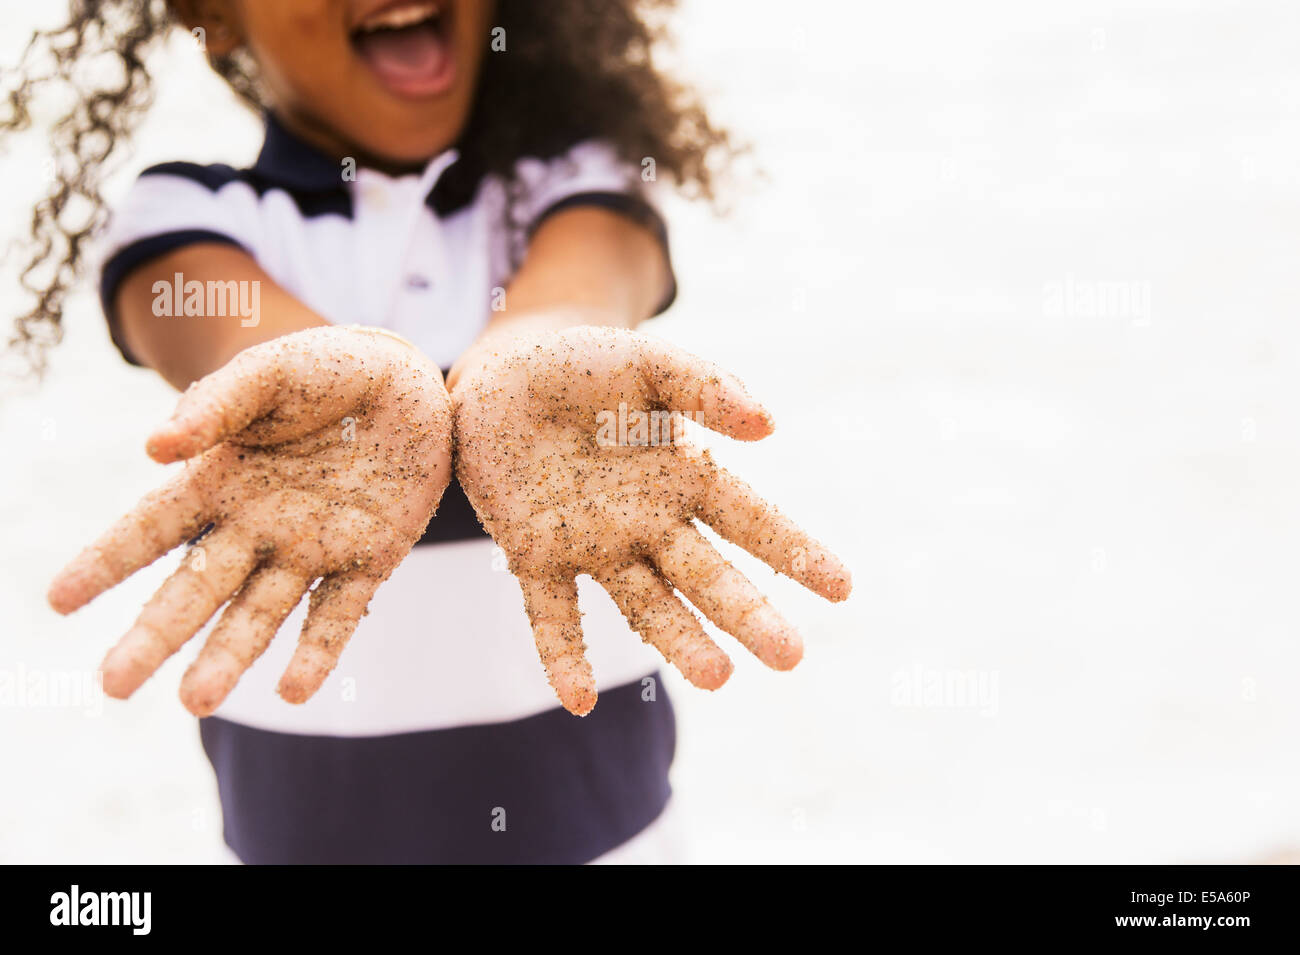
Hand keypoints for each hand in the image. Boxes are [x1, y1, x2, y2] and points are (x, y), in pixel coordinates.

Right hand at [48, 326, 452, 714]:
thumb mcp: (267, 374)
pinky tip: (293, 691)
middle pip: (196, 589)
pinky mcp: (368, 559)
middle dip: (155, 635)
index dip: (105, 562)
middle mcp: (256, 527)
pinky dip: (317, 653)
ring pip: (260, 613)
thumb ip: (215, 405)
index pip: (150, 529)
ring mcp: (310, 548)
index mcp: (219, 481)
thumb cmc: (325, 369)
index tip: (58, 601)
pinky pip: (338, 614)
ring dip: (228, 657)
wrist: (408, 380)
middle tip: (114, 683)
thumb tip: (153, 448)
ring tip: (196, 701)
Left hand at [454, 325, 850, 715]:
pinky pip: (553, 613)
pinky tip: (579, 700)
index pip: (751, 522)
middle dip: (749, 613)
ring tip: (718, 678)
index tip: (843, 588)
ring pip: (645, 603)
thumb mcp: (646, 362)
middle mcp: (649, 523)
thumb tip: (768, 424)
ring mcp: (595, 545)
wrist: (500, 378)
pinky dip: (565, 655)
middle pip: (707, 575)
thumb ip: (704, 384)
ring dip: (680, 640)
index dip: (795, 552)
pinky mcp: (535, 555)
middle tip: (789, 656)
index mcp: (683, 476)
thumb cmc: (582, 367)